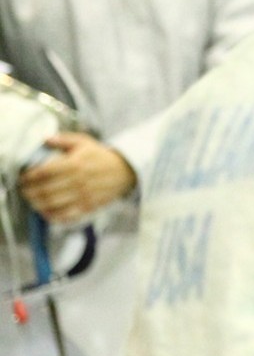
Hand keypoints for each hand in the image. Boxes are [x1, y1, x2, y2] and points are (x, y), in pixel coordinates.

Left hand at [18, 133, 135, 223]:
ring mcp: (83, 195)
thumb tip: (45, 139)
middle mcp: (78, 181)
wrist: (125, 170)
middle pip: (45, 190)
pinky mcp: (88, 206)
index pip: (44, 172)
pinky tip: (47, 212)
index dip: (30, 177)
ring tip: (33, 200)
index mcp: (75, 164)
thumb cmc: (101, 156)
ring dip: (38, 204)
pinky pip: (66, 215)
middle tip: (25, 191)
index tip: (24, 178)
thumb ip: (63, 139)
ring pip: (53, 204)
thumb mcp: (85, 142)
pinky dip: (53, 216)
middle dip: (30, 192)